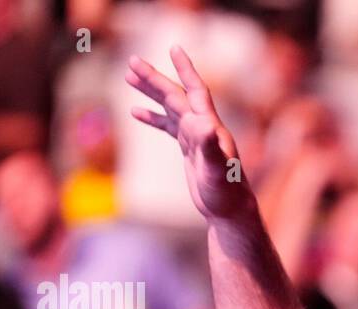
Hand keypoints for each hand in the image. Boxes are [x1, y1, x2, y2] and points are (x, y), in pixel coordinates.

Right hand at [125, 47, 252, 220]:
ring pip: (170, 108)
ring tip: (127, 77)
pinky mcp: (189, 150)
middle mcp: (204, 127)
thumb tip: (202, 123)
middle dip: (154, 79)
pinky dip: (153, 118)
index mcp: (209, 126)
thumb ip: (209, 146)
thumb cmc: (226, 192)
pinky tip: (135, 112)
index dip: (185, 69)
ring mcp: (196, 138)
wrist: (230, 211)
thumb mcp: (216, 169)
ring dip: (151, 92)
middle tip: (131, 62)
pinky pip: (168, 127)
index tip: (174, 48)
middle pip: (175, 96)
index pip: (195, 90)